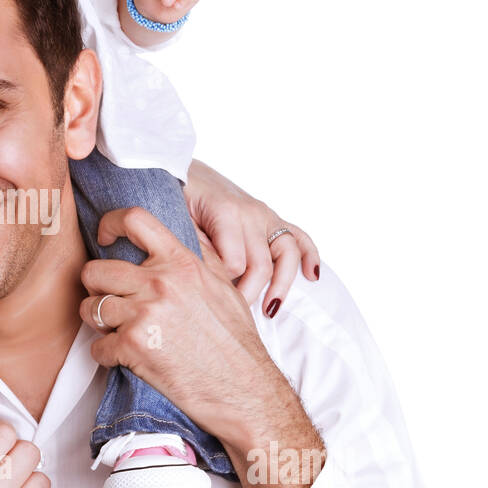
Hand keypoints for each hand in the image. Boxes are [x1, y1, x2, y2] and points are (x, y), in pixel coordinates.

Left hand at [79, 206, 303, 454]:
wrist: (243, 388)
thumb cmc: (236, 341)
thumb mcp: (224, 286)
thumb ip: (202, 256)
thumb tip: (187, 230)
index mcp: (181, 263)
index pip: (135, 220)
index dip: (110, 223)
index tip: (103, 237)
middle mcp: (159, 283)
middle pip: (96, 270)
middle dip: (96, 287)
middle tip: (108, 300)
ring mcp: (144, 313)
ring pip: (90, 308)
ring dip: (98, 323)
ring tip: (116, 331)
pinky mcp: (133, 346)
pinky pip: (97, 346)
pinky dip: (106, 355)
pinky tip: (125, 357)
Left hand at [183, 158, 319, 313]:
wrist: (181, 171)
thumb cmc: (175, 199)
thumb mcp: (176, 221)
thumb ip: (191, 247)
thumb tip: (202, 281)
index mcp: (225, 213)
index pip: (234, 264)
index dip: (224, 287)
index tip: (212, 302)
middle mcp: (251, 213)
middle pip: (261, 264)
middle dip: (249, 295)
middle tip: (235, 317)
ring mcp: (265, 215)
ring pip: (287, 253)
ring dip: (281, 284)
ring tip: (271, 309)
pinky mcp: (272, 217)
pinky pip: (299, 235)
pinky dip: (310, 255)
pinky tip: (312, 276)